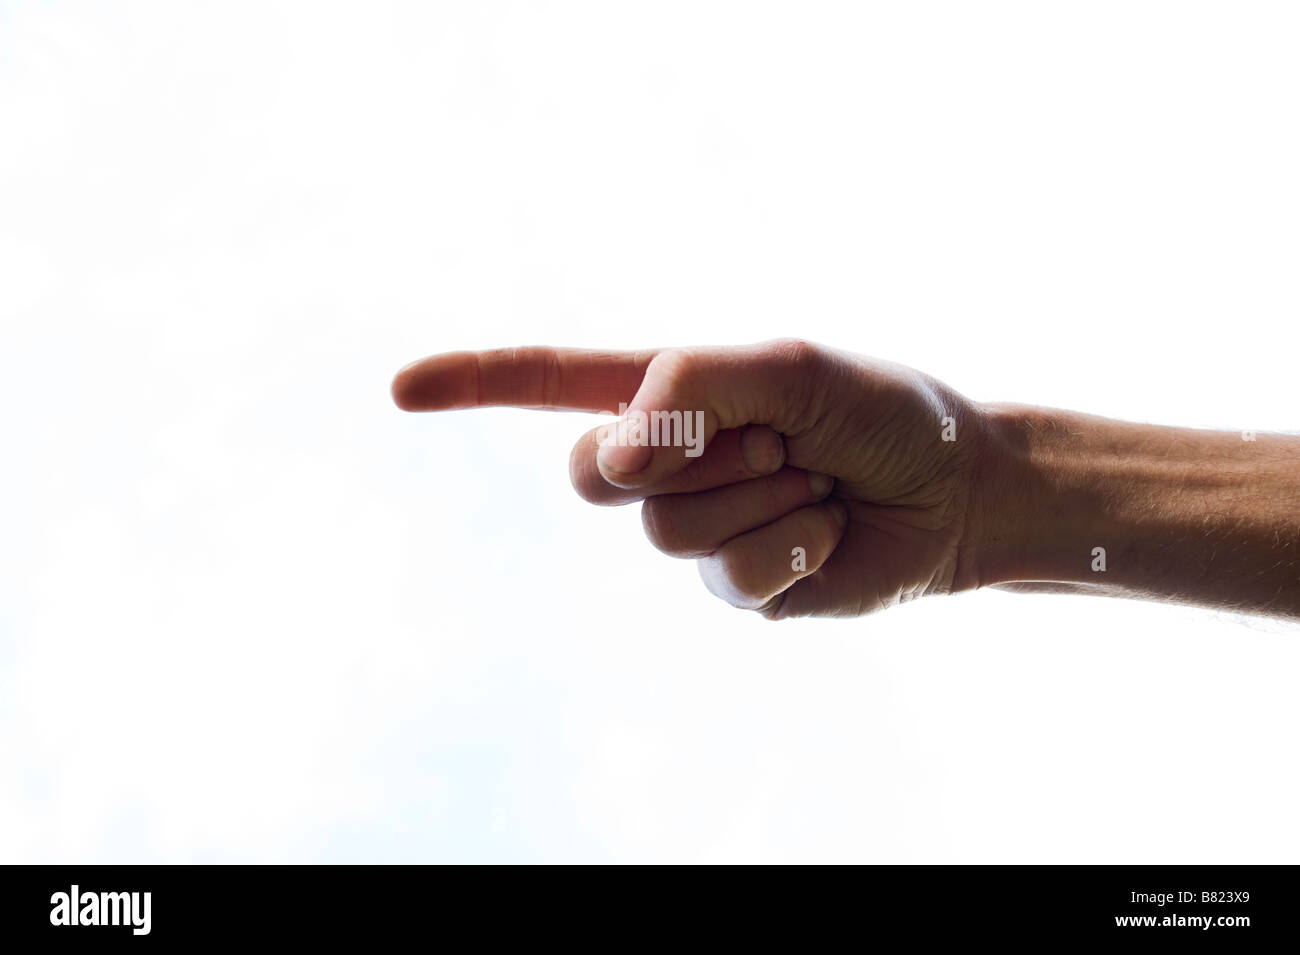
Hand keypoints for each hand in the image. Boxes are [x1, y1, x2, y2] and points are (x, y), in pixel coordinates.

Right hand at [391, 339, 992, 617]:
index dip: (475, 382)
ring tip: (812, 482)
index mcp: (670, 394)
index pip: (552, 383)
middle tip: (771, 438)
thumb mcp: (788, 368)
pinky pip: (727, 575)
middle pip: (591, 476)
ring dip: (757, 497)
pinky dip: (789, 546)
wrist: (954, 489)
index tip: (401, 389)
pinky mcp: (734, 586)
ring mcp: (695, 528)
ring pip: (666, 530)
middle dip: (682, 455)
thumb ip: (691, 385)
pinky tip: (825, 532)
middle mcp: (668, 463)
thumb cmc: (877, 411)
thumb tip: (608, 457)